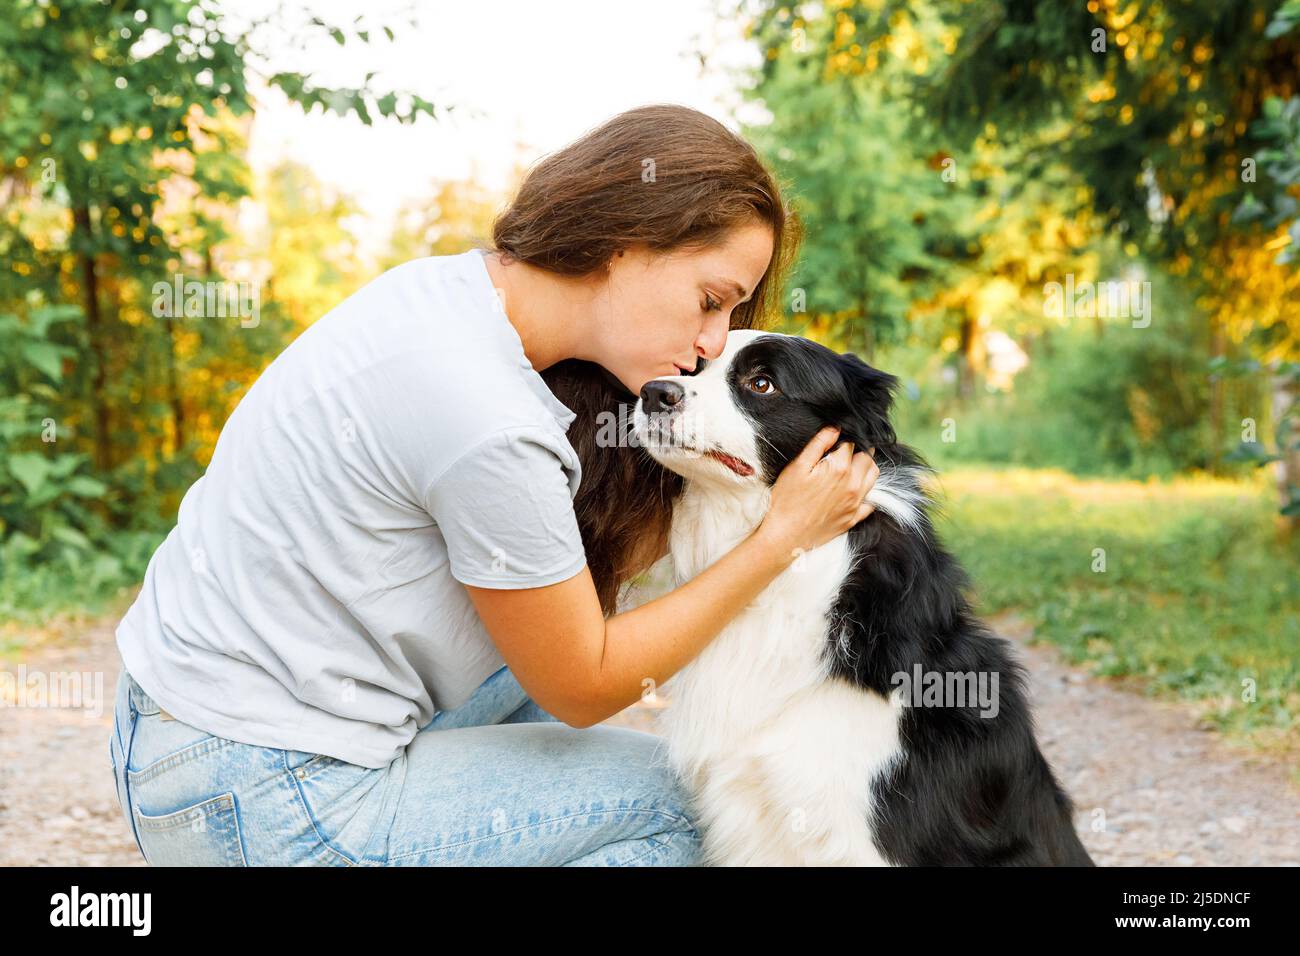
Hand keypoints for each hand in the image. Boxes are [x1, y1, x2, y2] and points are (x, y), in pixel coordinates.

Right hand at [757, 426, 878, 560]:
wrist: (785, 536)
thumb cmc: (787, 500)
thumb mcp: (797, 467)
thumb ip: (818, 444)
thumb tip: (835, 428)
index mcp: (839, 469)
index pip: (851, 444)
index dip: (842, 439)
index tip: (834, 442)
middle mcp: (853, 485)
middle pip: (867, 458)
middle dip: (858, 451)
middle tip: (842, 453)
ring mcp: (856, 503)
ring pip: (873, 477)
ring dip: (865, 467)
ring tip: (850, 466)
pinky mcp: (853, 518)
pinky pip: (870, 502)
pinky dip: (866, 492)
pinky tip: (853, 490)